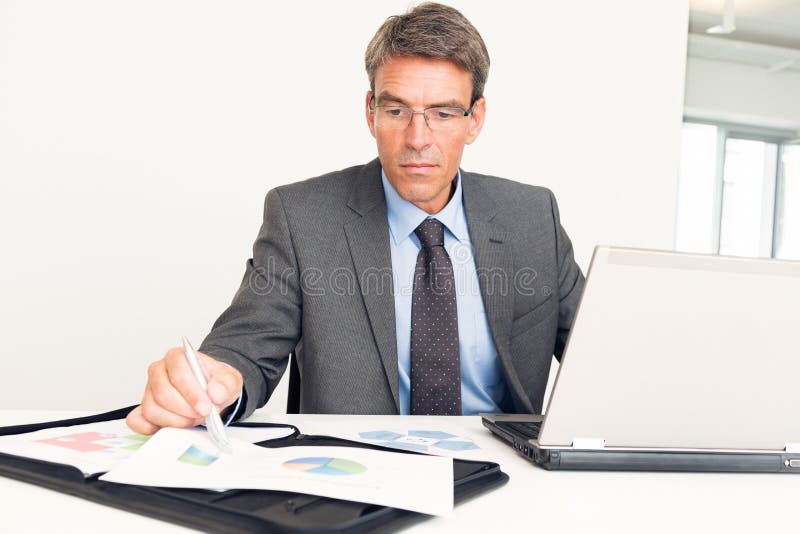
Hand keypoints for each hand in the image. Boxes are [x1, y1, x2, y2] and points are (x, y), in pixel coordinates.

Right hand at [126, 347, 242, 434]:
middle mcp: (159, 371)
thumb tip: (215, 393)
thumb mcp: (229, 379)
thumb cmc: (214, 383)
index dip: (192, 393)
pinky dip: (151, 428)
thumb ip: (225, 383)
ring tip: (193, 418)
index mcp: (177, 357)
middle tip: (202, 415)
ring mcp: (148, 390)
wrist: (210, 392)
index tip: (206, 407)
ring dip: (176, 420)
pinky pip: (137, 420)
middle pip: (163, 394)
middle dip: (185, 410)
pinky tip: (169, 427)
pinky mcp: (143, 408)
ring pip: (152, 409)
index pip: (178, 372)